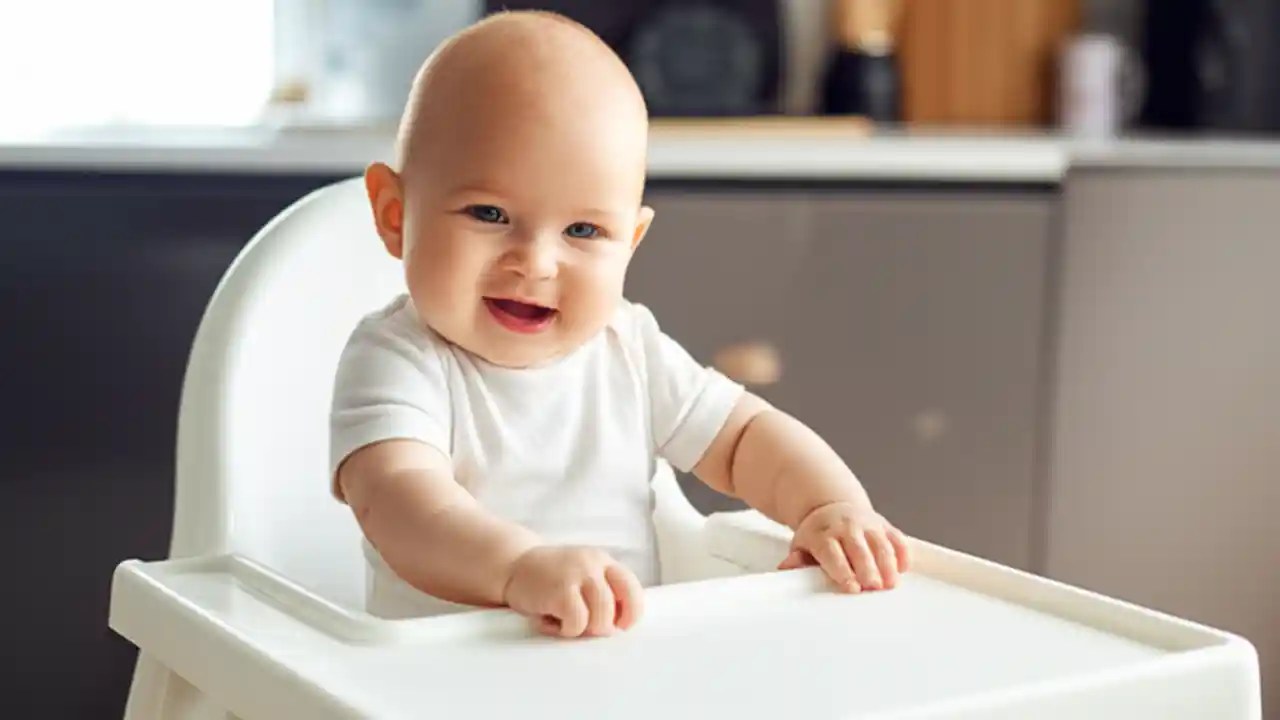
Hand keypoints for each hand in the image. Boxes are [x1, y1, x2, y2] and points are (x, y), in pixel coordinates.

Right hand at [503, 546, 643, 637]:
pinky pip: (577, 624)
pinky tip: (549, 620)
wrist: (511, 566)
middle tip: (578, 624)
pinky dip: (564, 630)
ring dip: (581, 629)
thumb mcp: (581, 576)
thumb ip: (601, 593)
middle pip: (614, 610)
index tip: (619, 626)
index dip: (631, 613)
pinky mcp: (562, 590)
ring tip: (562, 620)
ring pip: (599, 620)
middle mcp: (593, 564)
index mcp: (602, 560)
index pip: (631, 588)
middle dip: (598, 627)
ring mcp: (578, 574)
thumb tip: (615, 627)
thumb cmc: (549, 579)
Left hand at [779, 502, 910, 592]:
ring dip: (887, 565)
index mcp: (823, 534)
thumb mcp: (802, 545)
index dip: (842, 570)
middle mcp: (846, 526)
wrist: (832, 508)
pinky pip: (897, 539)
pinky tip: (902, 570)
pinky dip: (902, 554)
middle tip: (873, 588)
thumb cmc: (818, 535)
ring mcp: (868, 524)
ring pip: (881, 544)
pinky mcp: (884, 525)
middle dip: (867, 569)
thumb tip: (786, 569)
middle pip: (859, 549)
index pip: (832, 552)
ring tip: (890, 584)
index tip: (851, 587)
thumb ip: (797, 560)